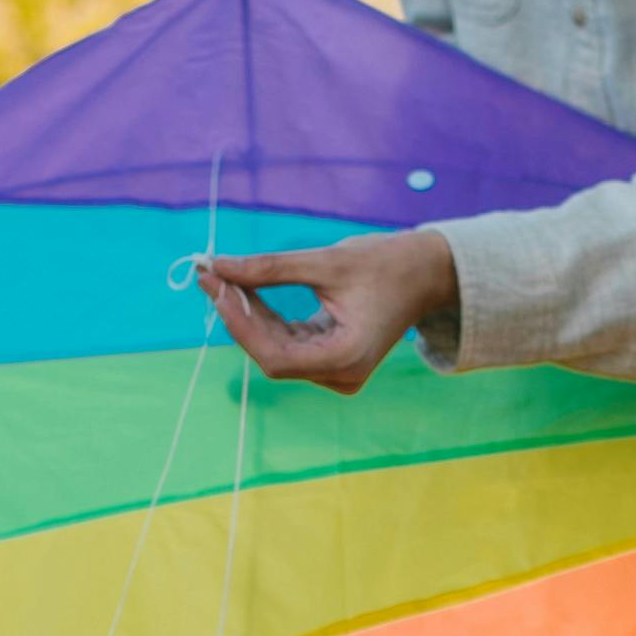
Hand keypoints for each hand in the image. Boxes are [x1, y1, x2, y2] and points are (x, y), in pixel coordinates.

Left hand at [198, 226, 457, 394]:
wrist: (425, 274)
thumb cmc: (386, 264)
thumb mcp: (327, 261)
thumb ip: (270, 267)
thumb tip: (217, 266)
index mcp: (347, 358)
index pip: (275, 356)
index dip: (240, 324)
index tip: (215, 286)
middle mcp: (341, 375)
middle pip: (271, 355)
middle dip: (239, 316)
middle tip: (211, 274)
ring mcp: (336, 372)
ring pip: (275, 350)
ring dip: (249, 316)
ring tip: (225, 278)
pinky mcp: (330, 360)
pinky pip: (288, 344)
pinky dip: (266, 319)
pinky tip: (248, 290)